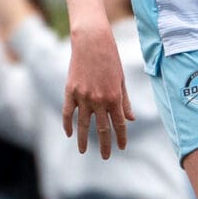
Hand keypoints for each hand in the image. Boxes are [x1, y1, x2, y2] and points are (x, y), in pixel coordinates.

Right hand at [62, 24, 132, 157]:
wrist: (92, 41)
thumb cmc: (110, 58)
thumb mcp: (121, 80)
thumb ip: (125, 101)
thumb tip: (130, 119)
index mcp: (114, 97)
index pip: (119, 124)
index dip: (121, 137)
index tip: (121, 147)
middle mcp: (99, 100)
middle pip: (102, 128)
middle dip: (105, 144)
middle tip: (105, 157)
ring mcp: (83, 96)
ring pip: (83, 124)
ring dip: (83, 139)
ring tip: (82, 151)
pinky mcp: (70, 91)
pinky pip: (67, 112)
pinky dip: (67, 124)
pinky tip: (69, 133)